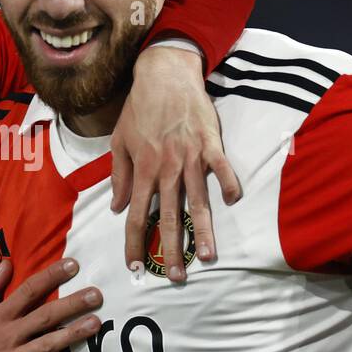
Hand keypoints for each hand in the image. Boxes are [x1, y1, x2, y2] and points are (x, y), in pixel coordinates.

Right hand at [0, 257, 100, 351]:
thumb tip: (5, 264)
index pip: (28, 291)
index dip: (51, 276)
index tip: (72, 265)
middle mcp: (10, 337)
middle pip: (47, 316)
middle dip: (73, 303)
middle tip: (96, 294)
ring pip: (50, 344)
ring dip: (75, 333)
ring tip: (96, 324)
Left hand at [111, 46, 241, 280]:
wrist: (163, 75)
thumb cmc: (139, 108)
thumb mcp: (120, 142)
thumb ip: (120, 177)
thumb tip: (117, 208)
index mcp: (142, 170)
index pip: (136, 216)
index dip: (135, 243)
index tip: (136, 267)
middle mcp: (166, 169)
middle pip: (168, 217)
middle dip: (171, 250)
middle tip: (177, 277)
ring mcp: (189, 157)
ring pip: (197, 200)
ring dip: (202, 230)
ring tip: (208, 256)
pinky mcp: (210, 143)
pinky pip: (221, 167)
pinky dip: (228, 183)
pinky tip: (233, 201)